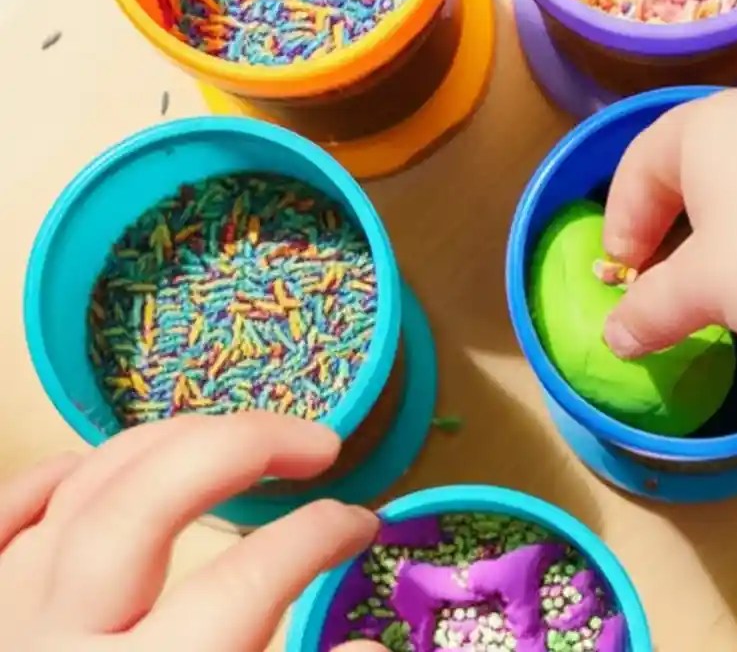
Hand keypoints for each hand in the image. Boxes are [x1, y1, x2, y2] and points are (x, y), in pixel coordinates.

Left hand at [0, 411, 385, 651]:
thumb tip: (365, 643)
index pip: (244, 586)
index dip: (316, 537)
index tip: (364, 521)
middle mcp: (65, 640)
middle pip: (142, 508)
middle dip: (240, 448)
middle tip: (317, 444)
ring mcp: (11, 620)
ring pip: (76, 498)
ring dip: (163, 446)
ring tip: (233, 440)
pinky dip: (44, 482)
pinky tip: (88, 466)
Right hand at [602, 88, 736, 361]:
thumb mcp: (700, 291)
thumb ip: (648, 309)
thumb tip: (614, 338)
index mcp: (712, 126)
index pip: (640, 163)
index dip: (620, 222)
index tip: (622, 275)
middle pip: (697, 173)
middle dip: (674, 233)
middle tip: (664, 283)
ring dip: (728, 247)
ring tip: (732, 301)